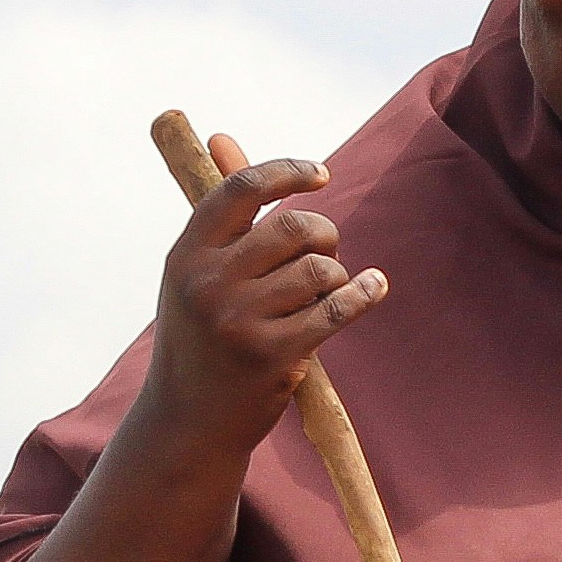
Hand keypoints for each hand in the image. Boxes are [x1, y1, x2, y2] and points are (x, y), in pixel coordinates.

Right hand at [134, 151, 385, 462]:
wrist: (187, 424)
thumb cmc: (199, 338)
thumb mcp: (195, 272)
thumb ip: (222, 212)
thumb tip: (222, 137)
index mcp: (187, 254)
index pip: (243, 190)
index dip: (288, 172)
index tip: (321, 175)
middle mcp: (207, 284)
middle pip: (294, 227)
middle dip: (324, 234)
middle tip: (325, 252)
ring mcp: (239, 322)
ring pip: (320, 269)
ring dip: (335, 277)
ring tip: (322, 294)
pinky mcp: (272, 356)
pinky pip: (337, 310)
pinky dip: (364, 294)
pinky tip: (374, 287)